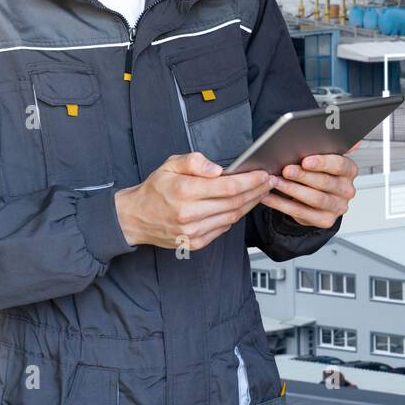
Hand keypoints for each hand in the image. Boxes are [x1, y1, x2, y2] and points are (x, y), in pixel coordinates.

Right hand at [115, 152, 271, 250]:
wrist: (135, 218)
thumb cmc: (155, 189)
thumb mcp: (169, 165)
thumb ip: (194, 161)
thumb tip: (217, 169)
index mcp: (184, 191)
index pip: (228, 187)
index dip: (251, 181)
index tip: (263, 174)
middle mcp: (189, 213)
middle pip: (235, 203)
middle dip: (256, 191)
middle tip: (268, 182)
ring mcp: (192, 231)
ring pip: (232, 217)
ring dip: (250, 204)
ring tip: (259, 192)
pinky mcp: (195, 242)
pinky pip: (223, 229)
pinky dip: (235, 217)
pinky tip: (241, 206)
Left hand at [260, 144, 358, 229]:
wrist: (313, 198)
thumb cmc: (316, 172)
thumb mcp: (322, 157)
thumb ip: (328, 146)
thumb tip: (341, 133)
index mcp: (349, 170)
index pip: (339, 165)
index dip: (322, 163)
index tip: (306, 160)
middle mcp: (347, 190)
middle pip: (326, 182)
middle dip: (303, 176)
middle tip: (286, 170)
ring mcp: (338, 207)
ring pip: (314, 199)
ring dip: (291, 190)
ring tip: (275, 182)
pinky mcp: (326, 220)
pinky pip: (302, 214)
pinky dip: (282, 205)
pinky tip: (269, 197)